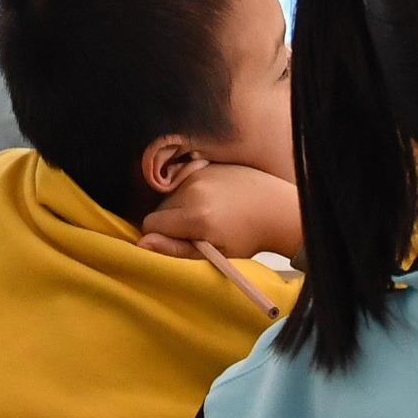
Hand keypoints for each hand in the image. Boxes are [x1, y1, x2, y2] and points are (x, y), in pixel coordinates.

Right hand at [137, 159, 303, 261]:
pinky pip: (183, 180)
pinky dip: (191, 191)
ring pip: (170, 194)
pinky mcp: (205, 165)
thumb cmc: (247, 237)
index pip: (151, 224)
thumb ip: (174, 250)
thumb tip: (142, 244)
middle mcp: (193, 189)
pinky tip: (212, 199)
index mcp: (195, 216)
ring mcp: (199, 173)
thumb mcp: (214, 252)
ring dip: (180, 206)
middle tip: (199, 231)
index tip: (181, 242)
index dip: (161, 237)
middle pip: (159, 208)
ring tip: (208, 215)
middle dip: (171, 222)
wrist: (276, 208)